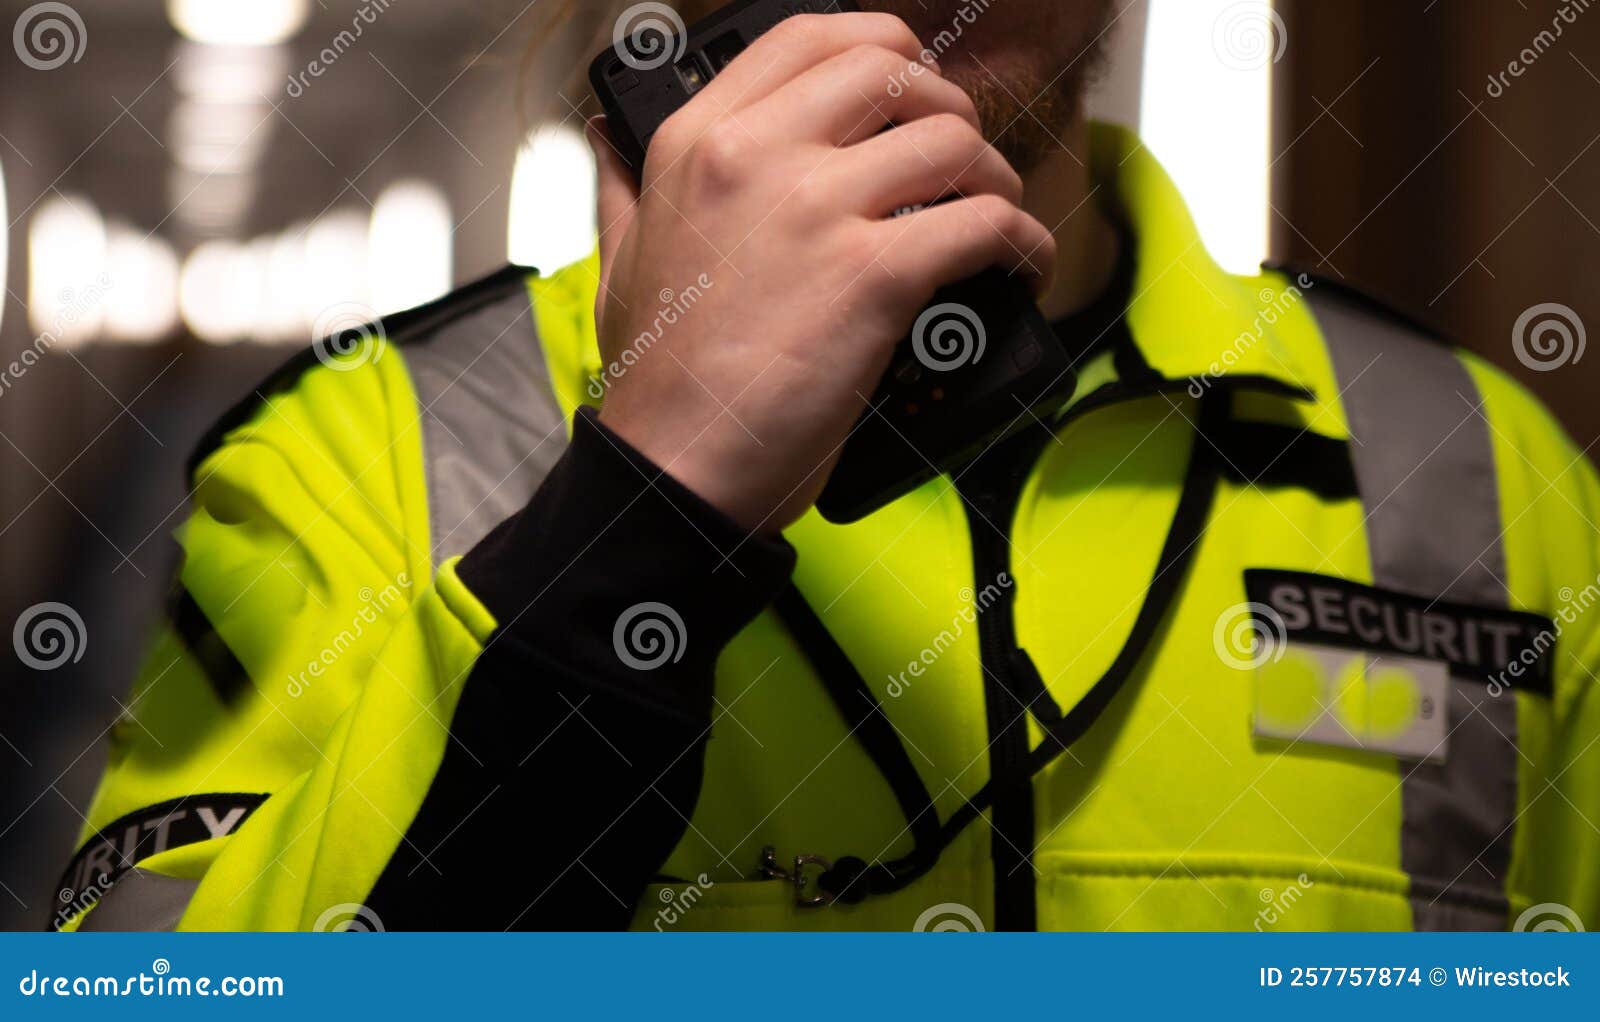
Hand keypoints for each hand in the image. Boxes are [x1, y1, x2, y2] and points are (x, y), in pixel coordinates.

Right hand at [589, 12, 1054, 533]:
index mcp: (698, 140)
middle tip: (957, 158)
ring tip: (994, 215)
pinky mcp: (874, 275)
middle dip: (946, 107)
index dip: (880, 46)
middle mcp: (757, 155)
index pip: (810, 36)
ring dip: (992, 175)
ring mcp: (817, 210)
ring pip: (950, 141)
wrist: (673, 468)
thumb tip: (610, 140)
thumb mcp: (620, 260)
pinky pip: (985, 222)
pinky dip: (1020, 242)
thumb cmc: (656, 380)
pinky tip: (1020, 267)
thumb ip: (625, 188)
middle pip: (893, 74)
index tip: (907, 81)